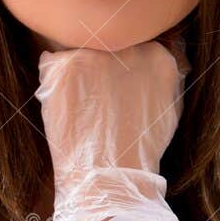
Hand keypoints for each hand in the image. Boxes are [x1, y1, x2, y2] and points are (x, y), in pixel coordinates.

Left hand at [34, 31, 190, 220]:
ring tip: (82, 110)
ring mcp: (98, 53)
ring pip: (76, 53)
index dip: (117, 70)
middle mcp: (130, 47)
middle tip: (95, 104)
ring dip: (74, 75)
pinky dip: (52, 84)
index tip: (115, 94)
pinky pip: (50, 64)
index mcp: (158, 54)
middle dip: (96, 67)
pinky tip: (66, 109)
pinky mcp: (67, 64)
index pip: (129, 44)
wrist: (110, 176)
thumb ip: (163, 76)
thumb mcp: (168, 108)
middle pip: (103, 45)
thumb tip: (161, 53)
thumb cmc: (138, 150)